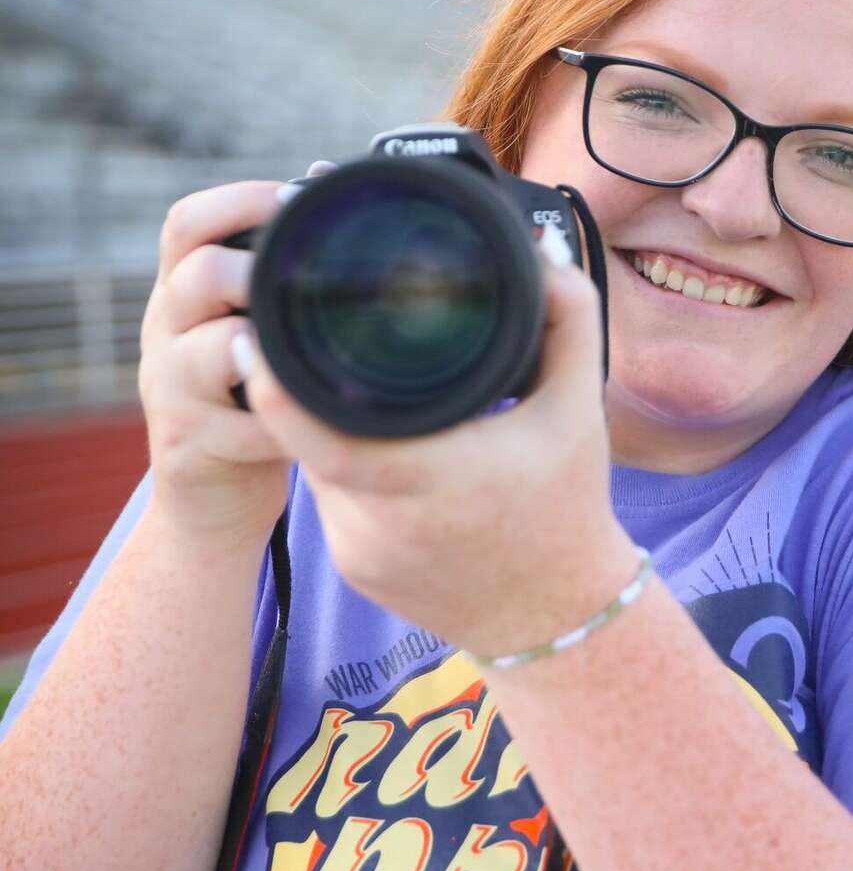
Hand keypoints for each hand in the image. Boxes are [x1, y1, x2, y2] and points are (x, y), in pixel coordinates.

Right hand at [140, 172, 323, 551]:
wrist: (209, 501)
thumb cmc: (247, 403)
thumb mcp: (247, 332)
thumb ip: (271, 284)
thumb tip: (330, 198)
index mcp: (179, 295)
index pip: (186, 223)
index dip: (241, 202)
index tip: (297, 204)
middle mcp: (163, 332)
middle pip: (199, 272)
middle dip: (261, 275)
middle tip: (305, 295)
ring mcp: (170, 390)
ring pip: (214, 347)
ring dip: (272, 349)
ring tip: (307, 361)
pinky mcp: (190, 444)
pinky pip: (249, 423)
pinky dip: (292, 418)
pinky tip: (319, 420)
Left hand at [231, 230, 639, 657]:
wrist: (559, 620)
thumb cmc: (570, 510)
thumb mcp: (580, 411)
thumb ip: (567, 320)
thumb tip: (538, 249)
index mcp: (433, 476)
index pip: (321, 434)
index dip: (276, 390)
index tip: (255, 338)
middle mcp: (385, 521)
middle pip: (310, 439)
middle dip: (302, 391)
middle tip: (296, 338)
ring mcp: (362, 553)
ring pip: (315, 470)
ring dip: (328, 429)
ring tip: (363, 396)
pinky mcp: (357, 573)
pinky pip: (331, 503)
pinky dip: (345, 470)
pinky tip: (382, 452)